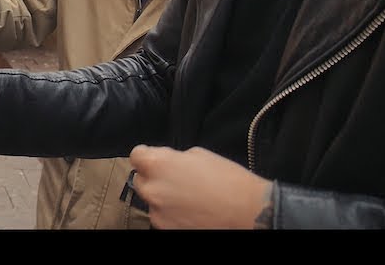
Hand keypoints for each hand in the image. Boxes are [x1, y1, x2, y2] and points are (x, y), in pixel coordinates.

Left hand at [127, 145, 273, 228]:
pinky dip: (172, 215)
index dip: (146, 155)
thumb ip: (175, 158)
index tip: (153, 157)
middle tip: (176, 180)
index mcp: (159, 165)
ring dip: (164, 198)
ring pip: (153, 201)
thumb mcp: (199, 155)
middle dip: (154, 178)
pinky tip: (192, 212)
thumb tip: (166, 161)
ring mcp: (158, 213)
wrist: (249, 212)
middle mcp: (153, 189)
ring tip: (189, 199)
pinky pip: (163, 218)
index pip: (136, 156)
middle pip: (141, 180)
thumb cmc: (228, 181)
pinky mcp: (166, 229)